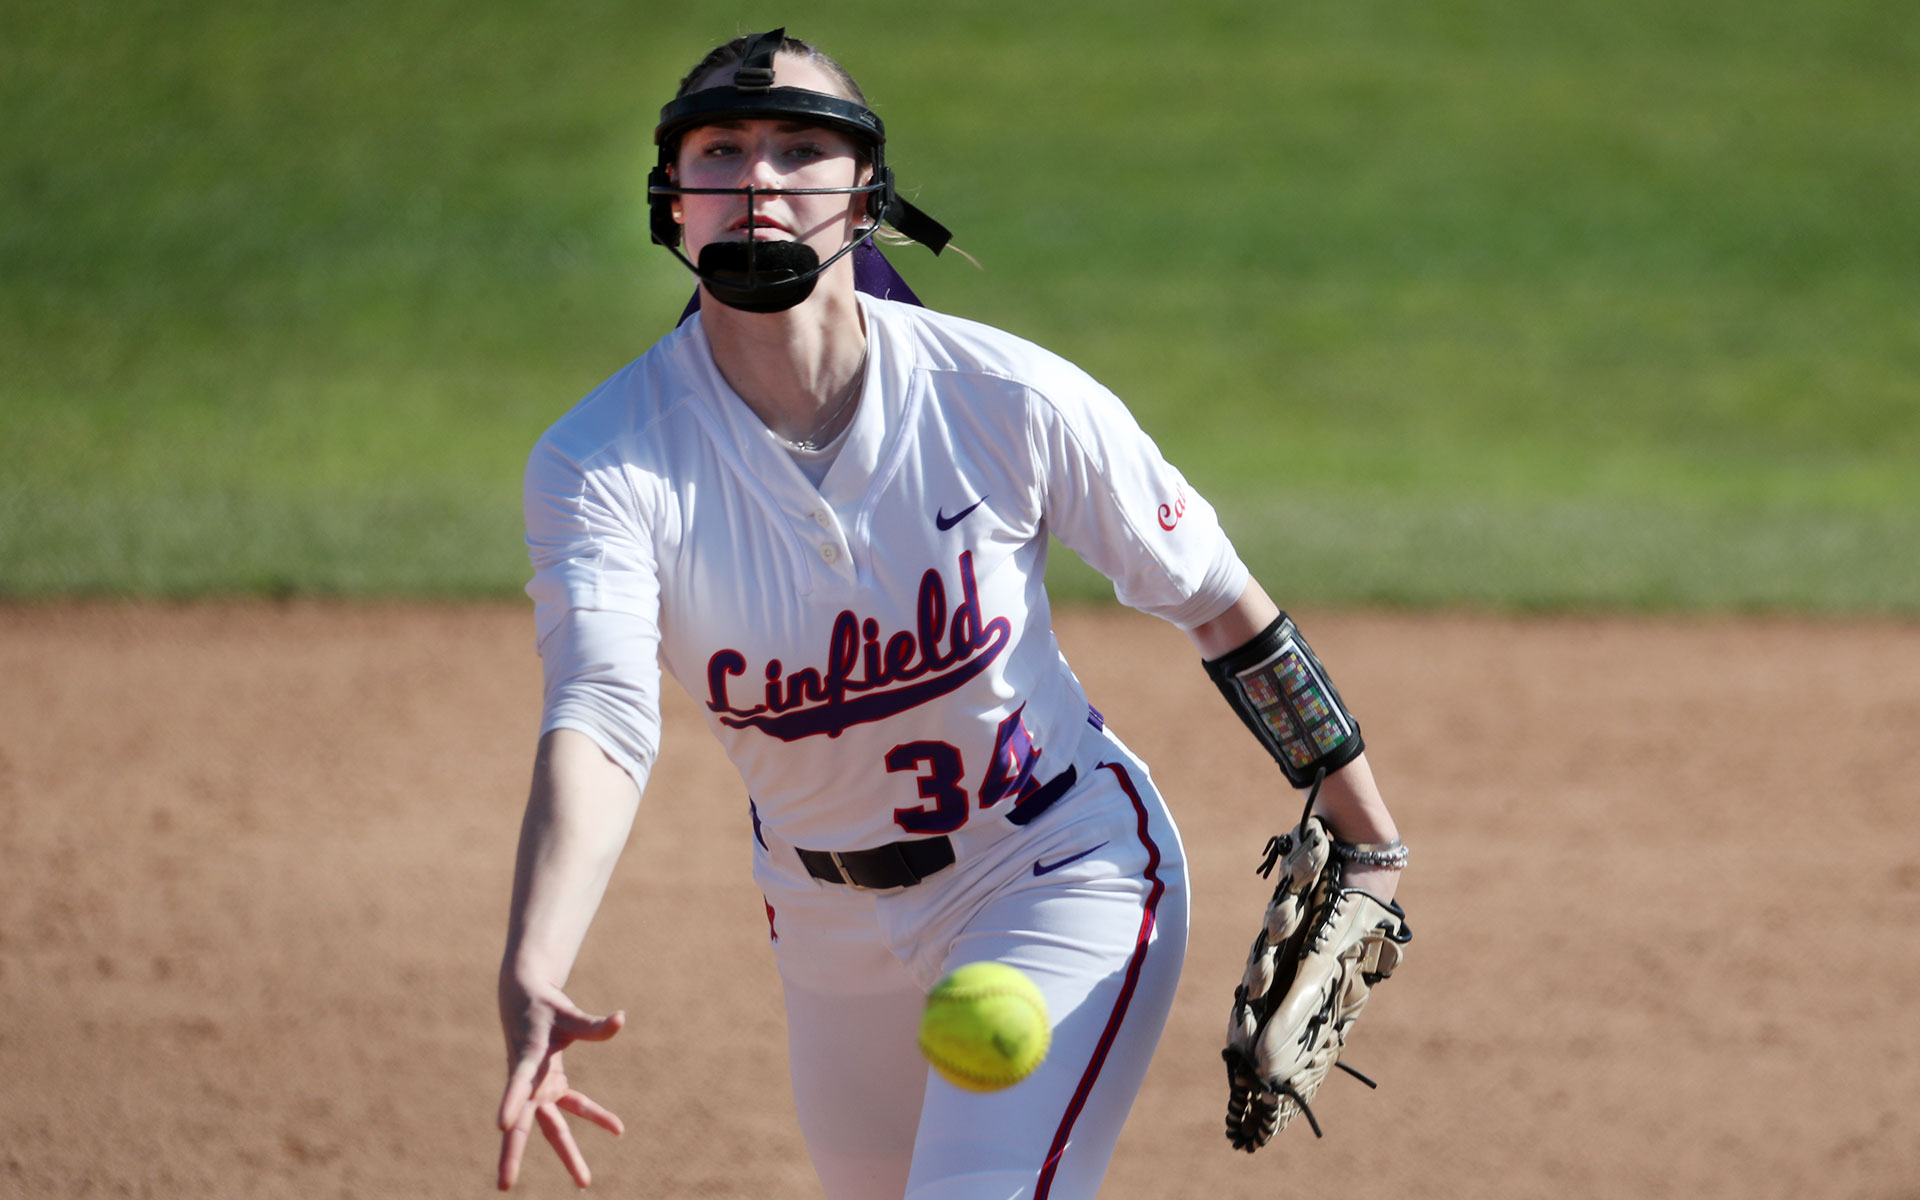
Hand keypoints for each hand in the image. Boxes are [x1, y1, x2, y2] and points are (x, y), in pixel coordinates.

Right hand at [496, 979, 626, 1189]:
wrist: (524, 1000)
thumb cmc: (543, 1007)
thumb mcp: (568, 1013)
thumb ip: (593, 1025)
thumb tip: (622, 1019)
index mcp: (527, 1059)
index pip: (517, 1084)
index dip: (510, 1102)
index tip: (500, 1124)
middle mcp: (529, 1082)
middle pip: (522, 1123)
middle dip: (513, 1154)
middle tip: (505, 1186)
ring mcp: (540, 1088)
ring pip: (552, 1127)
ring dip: (568, 1153)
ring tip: (584, 1182)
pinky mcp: (552, 1086)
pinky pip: (575, 1106)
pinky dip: (596, 1115)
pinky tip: (618, 1129)